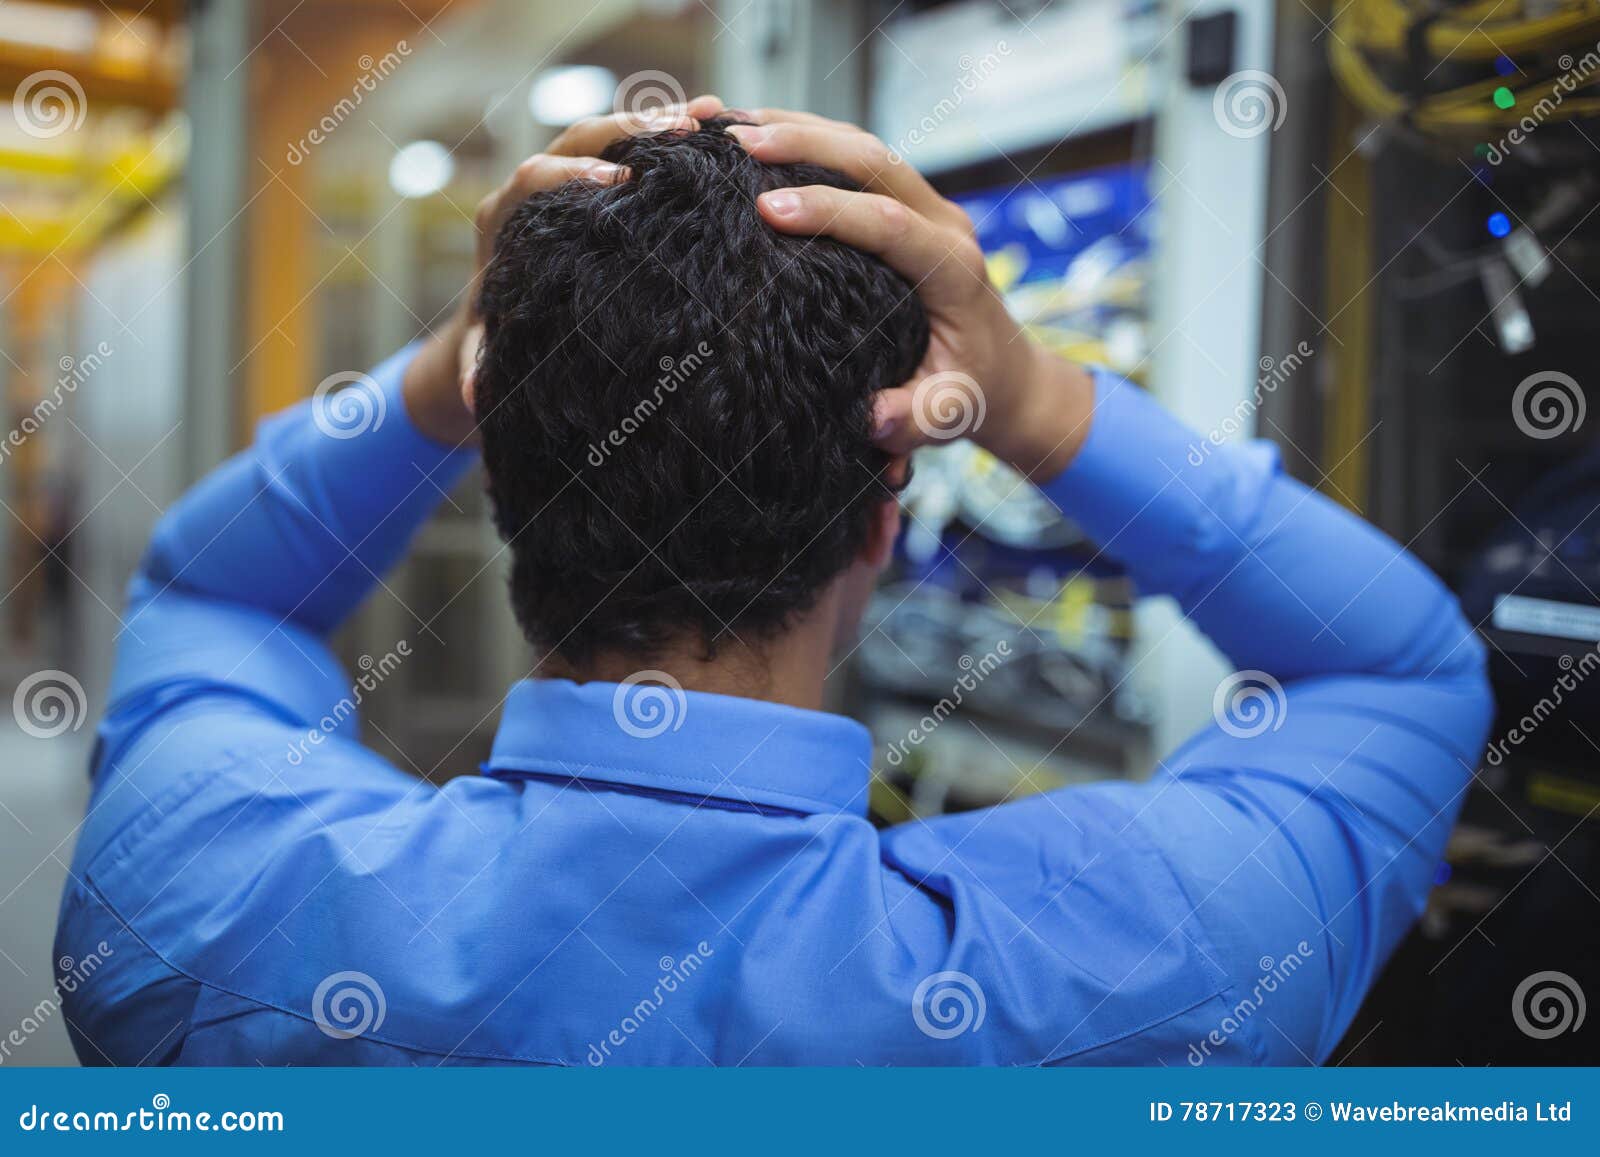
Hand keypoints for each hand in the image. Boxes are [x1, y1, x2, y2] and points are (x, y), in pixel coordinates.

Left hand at [401, 95, 727, 444]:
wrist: (491, 313)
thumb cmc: (495, 330)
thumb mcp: (488, 349)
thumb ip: (480, 365)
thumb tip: (477, 397)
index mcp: (503, 218)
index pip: (533, 179)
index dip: (573, 173)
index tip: (617, 180)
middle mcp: (531, 185)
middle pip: (577, 138)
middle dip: (629, 130)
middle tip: (682, 131)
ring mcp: (564, 170)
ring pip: (608, 131)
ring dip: (657, 120)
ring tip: (712, 117)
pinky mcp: (592, 172)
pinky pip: (630, 141)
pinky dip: (668, 129)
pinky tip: (717, 123)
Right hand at [727, 110, 1094, 480]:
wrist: (1005, 372)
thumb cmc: (972, 393)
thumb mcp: (949, 414)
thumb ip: (916, 419)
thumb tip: (870, 418)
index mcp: (954, 270)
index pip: (890, 224)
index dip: (830, 211)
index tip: (767, 209)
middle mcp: (944, 224)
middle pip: (876, 161)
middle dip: (806, 145)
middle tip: (738, 144)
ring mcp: (928, 206)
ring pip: (864, 147)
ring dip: (799, 130)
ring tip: (731, 126)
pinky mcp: (908, 203)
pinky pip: (857, 157)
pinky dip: (807, 139)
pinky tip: (756, 134)